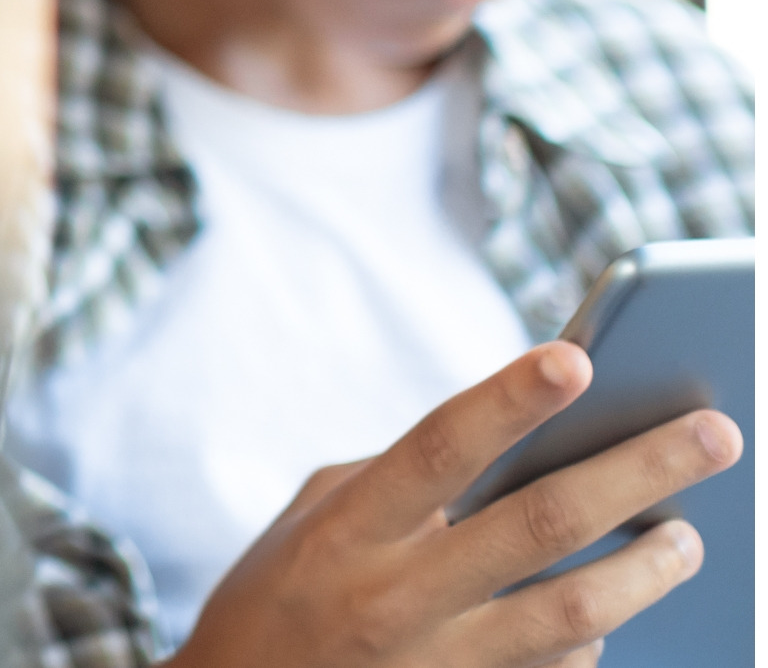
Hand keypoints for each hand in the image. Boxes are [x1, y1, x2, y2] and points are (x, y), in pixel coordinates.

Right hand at [178, 342, 740, 667]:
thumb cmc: (277, 602)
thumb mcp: (310, 524)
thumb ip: (394, 482)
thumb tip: (504, 445)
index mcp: (348, 528)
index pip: (439, 447)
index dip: (508, 401)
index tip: (579, 358)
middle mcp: (394, 595)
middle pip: (539, 524)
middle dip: (639, 473)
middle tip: (718, 434)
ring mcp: (436, 665)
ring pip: (576, 614)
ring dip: (649, 569)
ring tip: (691, 537)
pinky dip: (600, 640)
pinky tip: (626, 611)